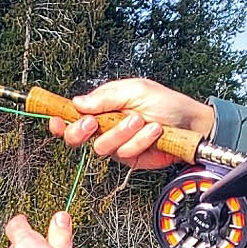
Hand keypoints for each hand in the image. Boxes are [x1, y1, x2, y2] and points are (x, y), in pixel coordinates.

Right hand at [46, 77, 214, 170]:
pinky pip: (124, 153)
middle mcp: (106, 126)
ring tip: (140, 120)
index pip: (73, 114)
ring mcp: (117, 143)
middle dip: (81, 130)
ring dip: (121, 132)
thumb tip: (78, 103)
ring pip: (101, 146)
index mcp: (103, 106)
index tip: (55, 119)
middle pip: (76, 136)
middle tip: (92, 123)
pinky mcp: (129, 157)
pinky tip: (153, 132)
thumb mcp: (135, 90)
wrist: (191, 124)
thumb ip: (105, 97)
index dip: (60, 119)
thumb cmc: (166, 103)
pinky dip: (139, 141)